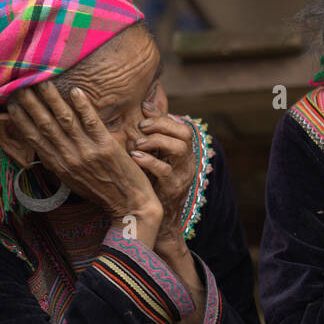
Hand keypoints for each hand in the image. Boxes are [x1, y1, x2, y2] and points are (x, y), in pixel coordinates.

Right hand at [6, 82, 162, 227]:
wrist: (129, 206)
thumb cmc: (101, 191)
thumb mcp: (73, 180)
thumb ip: (59, 162)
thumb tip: (43, 147)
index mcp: (59, 166)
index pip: (34, 138)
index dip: (20, 119)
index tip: (9, 102)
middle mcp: (69, 158)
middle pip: (45, 125)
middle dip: (30, 103)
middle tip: (19, 83)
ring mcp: (87, 152)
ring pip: (65, 120)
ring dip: (52, 99)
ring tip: (42, 80)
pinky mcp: (107, 147)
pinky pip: (92, 122)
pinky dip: (83, 106)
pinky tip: (75, 91)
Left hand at [131, 114, 196, 252]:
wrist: (160, 218)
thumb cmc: (154, 182)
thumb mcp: (156, 155)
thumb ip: (153, 133)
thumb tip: (145, 105)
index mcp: (185, 152)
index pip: (182, 126)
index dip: (163, 118)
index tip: (143, 116)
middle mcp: (188, 161)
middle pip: (184, 134)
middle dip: (161, 126)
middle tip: (141, 128)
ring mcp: (182, 175)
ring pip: (179, 149)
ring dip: (156, 141)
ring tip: (138, 144)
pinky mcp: (173, 188)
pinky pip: (165, 171)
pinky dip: (149, 161)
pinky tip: (135, 157)